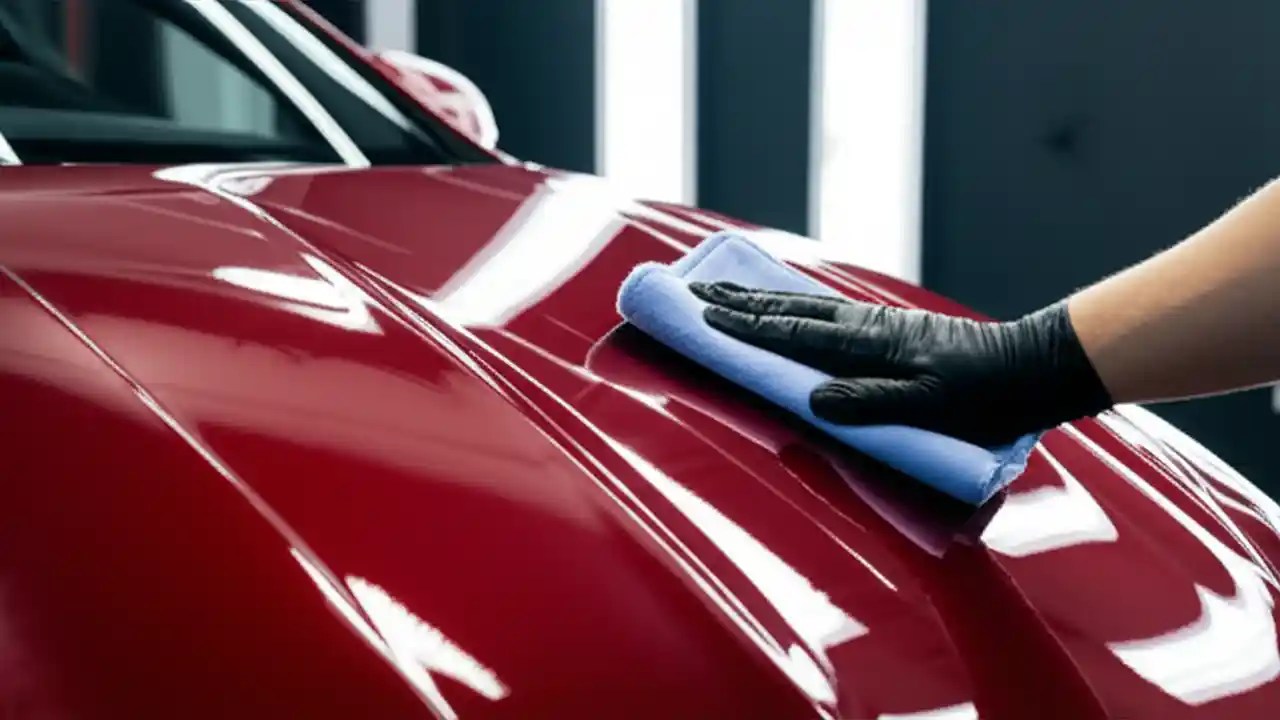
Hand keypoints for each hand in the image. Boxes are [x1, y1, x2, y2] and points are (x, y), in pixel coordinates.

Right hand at [689, 282, 1111, 444]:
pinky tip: (789, 305)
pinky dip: (795, 303)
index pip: (793, 334)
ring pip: (806, 304)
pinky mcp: (889, 326)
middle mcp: (865, 326)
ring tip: (728, 291)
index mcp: (868, 346)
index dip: (746, 327)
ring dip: (763, 298)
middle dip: (741, 301)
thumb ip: (870, 403)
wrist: (1028, 368)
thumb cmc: (983, 399)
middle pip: (789, 308)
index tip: (704, 314)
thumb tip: (814, 399)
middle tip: (696, 290)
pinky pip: (826, 309)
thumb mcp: (929, 410)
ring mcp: (876, 322)